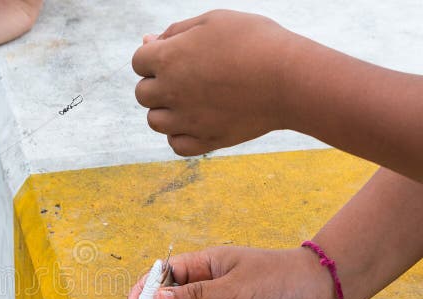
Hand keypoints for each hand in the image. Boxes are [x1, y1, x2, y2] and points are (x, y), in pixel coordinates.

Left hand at [131, 10, 300, 155]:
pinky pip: (176, 145)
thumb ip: (176, 31)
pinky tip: (197, 121)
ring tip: (193, 99)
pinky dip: (181, 135)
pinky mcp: (205, 141)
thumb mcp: (214, 21)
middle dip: (158, 84)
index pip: (138, 61)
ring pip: (155, 122)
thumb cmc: (255, 41)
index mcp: (168, 59)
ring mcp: (186, 120)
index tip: (179, 55)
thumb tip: (147, 42)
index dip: (155, 56)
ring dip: (166, 111)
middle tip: (188, 76)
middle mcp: (170, 92)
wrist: (291, 78)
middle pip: (142, 94)